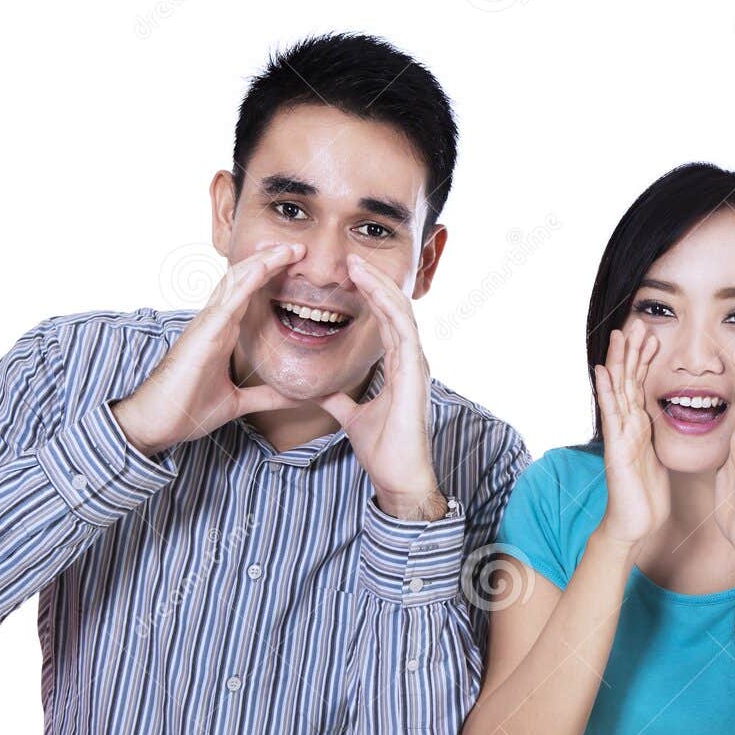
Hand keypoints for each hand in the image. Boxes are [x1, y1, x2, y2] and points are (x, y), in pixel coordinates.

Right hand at [112, 243, 303, 456]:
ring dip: (262, 264)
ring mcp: (207, 325)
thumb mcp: (239, 401)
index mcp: (223, 334)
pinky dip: (245, 283)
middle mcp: (215, 323)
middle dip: (271, 262)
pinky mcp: (202, 334)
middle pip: (244, 282)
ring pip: (236, 284)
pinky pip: (226, 302)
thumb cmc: (188, 409)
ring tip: (288, 249)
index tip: (297, 268)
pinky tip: (263, 269)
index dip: (271, 279)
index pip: (250, 297)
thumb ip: (267, 396)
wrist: (157, 423)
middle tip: (299, 248)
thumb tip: (297, 396)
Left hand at [319, 254, 444, 519]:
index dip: (368, 296)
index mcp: (397, 366)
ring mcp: (415, 363)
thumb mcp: (351, 417)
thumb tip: (319, 391)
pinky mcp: (415, 371)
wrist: (397, 476)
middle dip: (373, 281)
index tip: (348, 276)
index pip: (384, 320)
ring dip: (379, 285)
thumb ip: (339, 400)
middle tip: (351, 258)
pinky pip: (403, 329)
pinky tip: (373, 288)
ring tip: (358, 264)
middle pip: (393, 308)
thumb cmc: (383, 450)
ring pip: (399, 311)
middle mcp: (410, 360)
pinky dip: (388, 305)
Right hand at [593, 319, 668, 549]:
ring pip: (620, 390)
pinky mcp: (618, 447)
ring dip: (620, 361)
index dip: (645, 361)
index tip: (651, 336)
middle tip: (636, 322)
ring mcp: (620, 435)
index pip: (641, 386)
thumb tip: (664, 423)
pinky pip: (612, 415)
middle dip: (632, 352)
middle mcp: (627, 426)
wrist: (634, 524)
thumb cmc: (645, 496)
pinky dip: (607, 392)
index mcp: (639, 427)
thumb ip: (657, 438)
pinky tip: (602, 371)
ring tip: (620, 335)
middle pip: (628, 381)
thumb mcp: (658, 459)